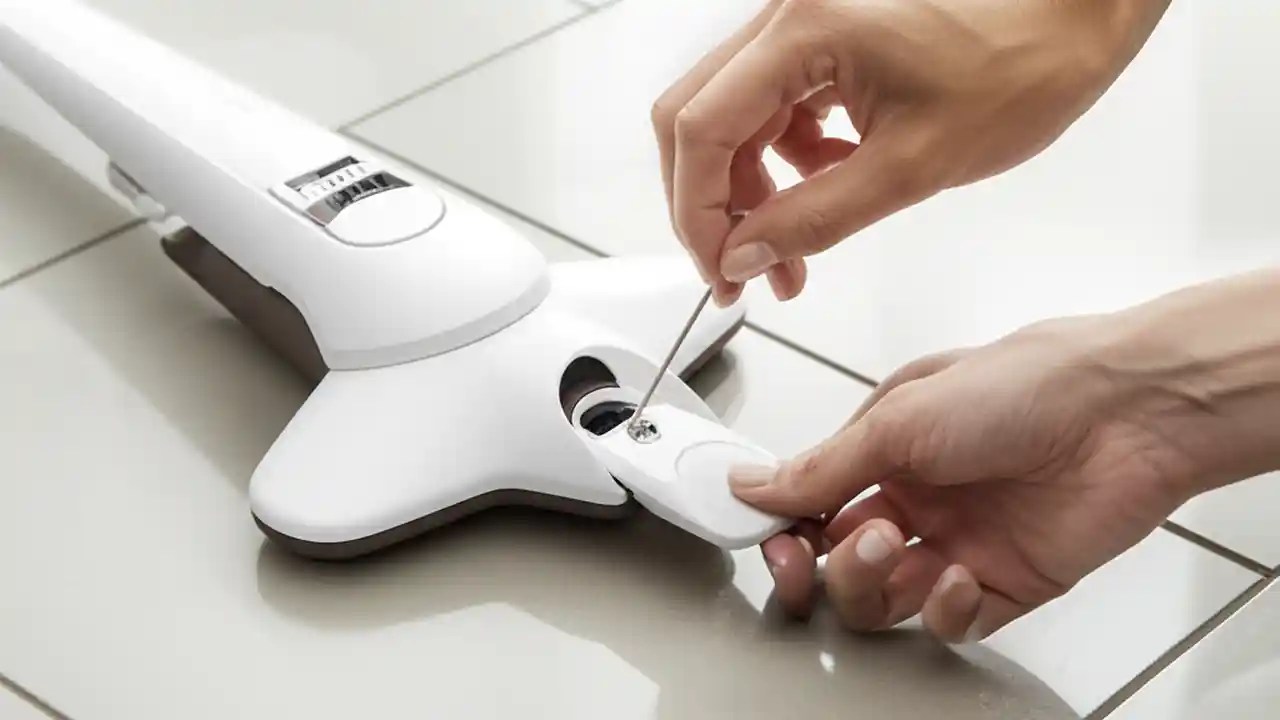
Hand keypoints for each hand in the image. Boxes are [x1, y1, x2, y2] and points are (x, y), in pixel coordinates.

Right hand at [652, 0, 1170, 304]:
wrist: (1078, 14)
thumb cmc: (1024, 62)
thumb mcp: (913, 166)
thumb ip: (815, 218)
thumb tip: (746, 255)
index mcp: (805, 29)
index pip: (699, 129)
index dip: (697, 212)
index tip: (721, 269)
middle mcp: (789, 13)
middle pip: (695, 118)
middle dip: (711, 204)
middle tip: (739, 269)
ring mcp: (803, 23)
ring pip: (730, 117)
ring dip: (749, 189)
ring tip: (793, 246)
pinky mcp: (823, 39)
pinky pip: (771, 106)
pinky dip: (783, 160)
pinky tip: (827, 187)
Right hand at [730, 270, 1279, 640]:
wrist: (1128, 413)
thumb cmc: (1024, 386)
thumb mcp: (900, 418)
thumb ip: (822, 466)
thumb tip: (753, 483)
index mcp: (887, 450)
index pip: (814, 505)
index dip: (787, 528)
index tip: (771, 538)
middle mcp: (920, 498)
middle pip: (840, 560)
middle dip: (822, 566)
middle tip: (822, 553)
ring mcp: (961, 541)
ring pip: (885, 597)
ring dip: (874, 583)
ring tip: (895, 548)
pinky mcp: (1006, 582)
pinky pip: (951, 621)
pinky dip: (944, 610)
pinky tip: (960, 577)